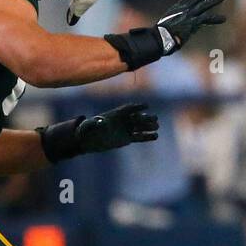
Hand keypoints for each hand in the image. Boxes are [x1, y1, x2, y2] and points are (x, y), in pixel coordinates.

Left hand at [38, 104, 158, 161]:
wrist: (88, 140)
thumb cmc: (87, 130)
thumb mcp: (89, 125)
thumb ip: (95, 122)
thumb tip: (100, 121)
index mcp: (115, 114)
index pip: (128, 109)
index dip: (137, 107)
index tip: (146, 106)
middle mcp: (122, 120)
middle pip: (136, 117)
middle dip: (145, 118)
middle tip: (155, 118)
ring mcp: (126, 129)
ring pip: (140, 127)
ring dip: (149, 126)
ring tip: (157, 126)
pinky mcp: (127, 138)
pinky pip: (139, 137)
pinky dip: (147, 137)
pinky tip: (156, 136)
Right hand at [155, 0, 225, 53]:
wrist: (160, 38)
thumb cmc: (161, 36)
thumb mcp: (168, 26)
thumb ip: (178, 25)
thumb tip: (188, 30)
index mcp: (175, 9)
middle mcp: (182, 9)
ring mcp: (188, 15)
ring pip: (203, 5)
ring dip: (213, 0)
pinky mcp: (192, 22)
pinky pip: (206, 18)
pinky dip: (215, 18)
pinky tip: (224, 19)